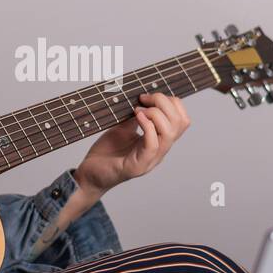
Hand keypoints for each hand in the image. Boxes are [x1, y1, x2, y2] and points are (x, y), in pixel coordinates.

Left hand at [74, 91, 190, 196]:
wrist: (90, 175)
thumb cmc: (106, 153)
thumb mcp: (124, 128)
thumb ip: (137, 116)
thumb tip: (144, 97)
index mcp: (159, 141)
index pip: (182, 119)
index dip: (170, 102)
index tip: (147, 97)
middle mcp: (160, 151)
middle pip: (180, 123)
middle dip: (164, 103)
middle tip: (143, 99)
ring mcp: (150, 160)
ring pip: (170, 133)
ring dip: (155, 114)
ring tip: (138, 110)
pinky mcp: (138, 167)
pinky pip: (152, 144)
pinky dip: (147, 126)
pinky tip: (136, 117)